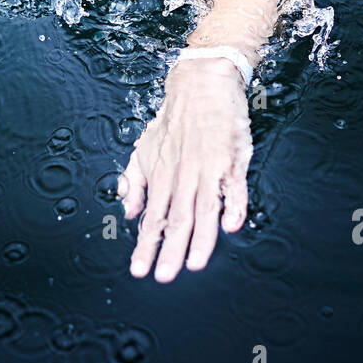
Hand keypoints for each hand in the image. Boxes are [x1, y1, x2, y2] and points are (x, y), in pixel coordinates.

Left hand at [118, 55, 252, 281]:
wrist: (202, 85)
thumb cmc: (174, 120)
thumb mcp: (143, 149)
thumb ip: (134, 182)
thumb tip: (128, 212)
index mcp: (162, 175)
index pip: (152, 217)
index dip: (146, 245)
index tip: (139, 269)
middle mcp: (183, 175)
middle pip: (176, 220)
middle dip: (169, 251)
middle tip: (163, 277)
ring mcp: (209, 169)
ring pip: (204, 210)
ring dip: (200, 240)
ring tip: (194, 264)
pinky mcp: (232, 161)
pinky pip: (234, 188)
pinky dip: (233, 207)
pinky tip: (231, 227)